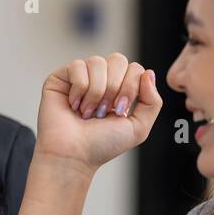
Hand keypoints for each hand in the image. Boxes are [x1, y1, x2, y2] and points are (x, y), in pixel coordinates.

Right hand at [33, 53, 161, 173]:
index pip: (134, 68)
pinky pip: (77, 66)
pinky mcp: (60, 77)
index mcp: (119, 89)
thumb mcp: (138, 127)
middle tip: (103, 111)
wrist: (73, 155)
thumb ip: (153, 102)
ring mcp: (80, 77)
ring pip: (97, 62)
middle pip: (118, 59)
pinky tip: (74, 105)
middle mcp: (101, 80)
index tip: (118, 111)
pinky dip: (79, 88)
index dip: (130, 87)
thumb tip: (149, 73)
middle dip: (114, 87)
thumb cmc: (101, 145)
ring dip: (96, 91)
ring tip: (87, 111)